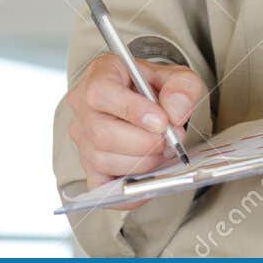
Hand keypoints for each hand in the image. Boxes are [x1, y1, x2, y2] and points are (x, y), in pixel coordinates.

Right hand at [67, 55, 205, 208]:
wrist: (148, 101)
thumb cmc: (156, 87)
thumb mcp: (177, 76)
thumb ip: (182, 87)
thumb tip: (174, 112)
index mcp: (100, 73)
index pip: (102, 93)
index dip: (132, 110)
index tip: (161, 122)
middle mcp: (82, 105)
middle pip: (102, 133)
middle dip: (144, 143)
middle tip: (171, 141)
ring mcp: (81, 137)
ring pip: (102, 160)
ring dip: (141, 162)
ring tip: (163, 151)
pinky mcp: (87, 164)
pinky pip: (99, 186)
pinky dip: (127, 188)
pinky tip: (149, 177)